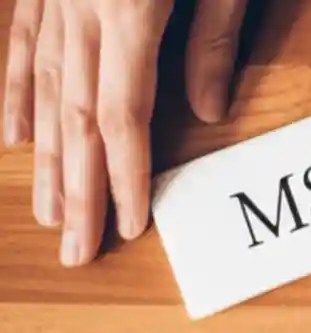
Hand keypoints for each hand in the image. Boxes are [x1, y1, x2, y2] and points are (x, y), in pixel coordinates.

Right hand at [4, 0, 247, 265]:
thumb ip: (214, 40)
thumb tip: (209, 113)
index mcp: (128, 10)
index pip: (123, 116)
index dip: (125, 175)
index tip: (129, 226)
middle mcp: (78, 7)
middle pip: (76, 118)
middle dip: (78, 192)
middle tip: (77, 251)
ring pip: (46, 88)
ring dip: (48, 158)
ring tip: (50, 214)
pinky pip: (23, 42)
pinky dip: (18, 94)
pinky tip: (18, 138)